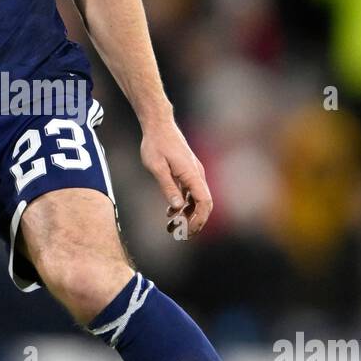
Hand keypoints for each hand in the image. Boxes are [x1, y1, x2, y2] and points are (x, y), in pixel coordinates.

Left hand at [139, 118, 212, 237]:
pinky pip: (190, 193)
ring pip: (196, 200)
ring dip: (186, 215)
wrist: (158, 125)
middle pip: (204, 204)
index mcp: (192, 174)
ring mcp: (193, 173)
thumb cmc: (156, 144)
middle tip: (181, 235)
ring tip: (171, 227)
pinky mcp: (187, 172)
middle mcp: (196, 174)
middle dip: (194, 222)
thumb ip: (167, 187)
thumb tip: (177, 208)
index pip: (204, 202)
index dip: (199, 219)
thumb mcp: (157, 167)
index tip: (188, 230)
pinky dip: (182, 205)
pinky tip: (170, 213)